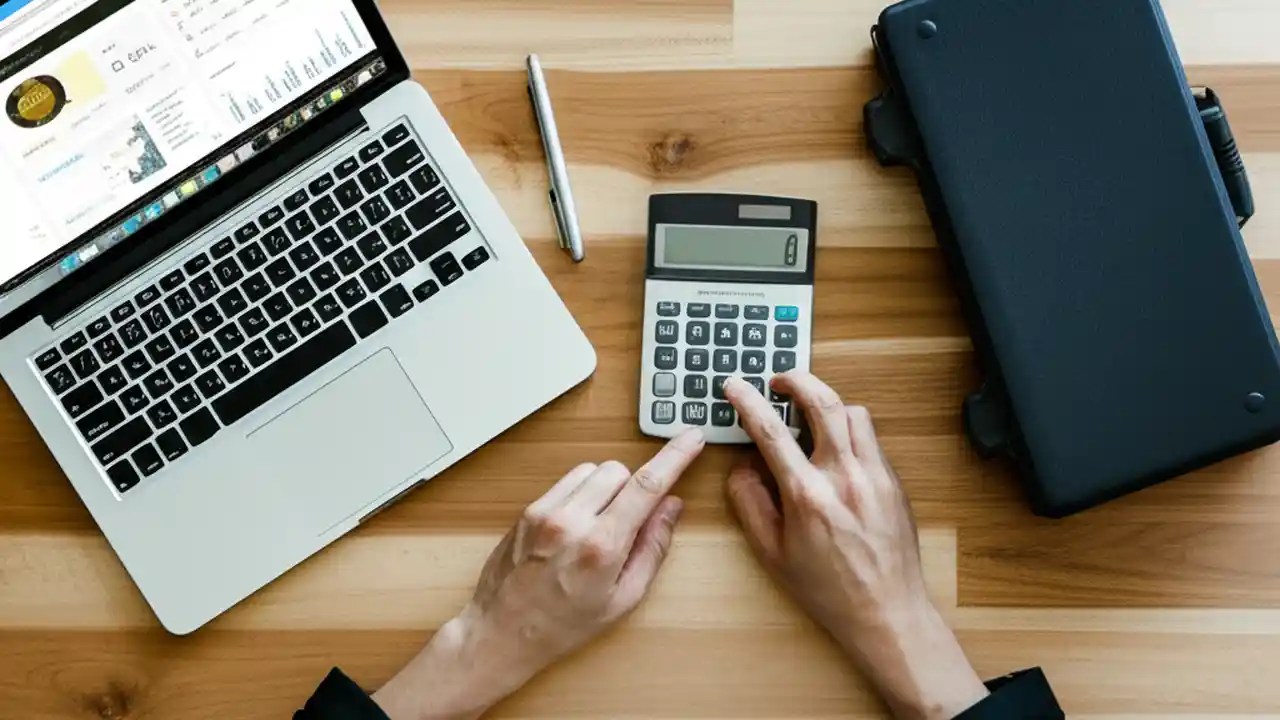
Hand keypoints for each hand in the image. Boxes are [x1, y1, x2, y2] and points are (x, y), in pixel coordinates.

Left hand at [373, 429, 705, 719]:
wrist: (502, 632)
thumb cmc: (564, 625)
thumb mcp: (623, 599)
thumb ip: (653, 548)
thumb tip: (672, 507)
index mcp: (602, 546)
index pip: (647, 486)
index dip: (674, 457)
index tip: (691, 438)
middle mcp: (571, 521)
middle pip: (619, 470)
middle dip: (633, 488)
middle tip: (629, 522)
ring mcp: (545, 511)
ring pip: (592, 470)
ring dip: (606, 488)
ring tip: (599, 526)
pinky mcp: (528, 509)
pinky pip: (567, 481)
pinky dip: (581, 493)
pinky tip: (576, 527)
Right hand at [723, 373, 987, 719]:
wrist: (886, 610)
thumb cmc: (827, 589)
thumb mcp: (771, 553)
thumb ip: (750, 503)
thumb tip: (743, 466)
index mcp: (808, 496)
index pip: (772, 432)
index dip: (749, 402)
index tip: (736, 386)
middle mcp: (845, 477)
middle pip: (824, 402)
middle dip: (798, 380)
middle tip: (779, 380)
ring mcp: (875, 475)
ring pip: (853, 412)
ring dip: (827, 403)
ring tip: (807, 413)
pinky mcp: (893, 480)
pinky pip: (870, 437)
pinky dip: (848, 429)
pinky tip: (833, 447)